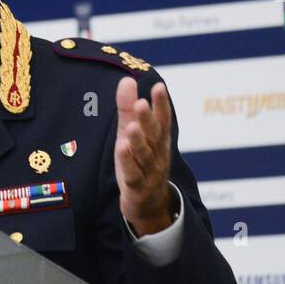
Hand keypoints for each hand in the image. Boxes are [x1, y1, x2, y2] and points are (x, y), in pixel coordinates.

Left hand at [114, 76, 174, 236]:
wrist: (148, 204)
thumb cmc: (139, 163)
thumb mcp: (131, 134)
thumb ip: (127, 109)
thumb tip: (127, 79)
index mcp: (159, 140)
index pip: (162, 119)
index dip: (161, 104)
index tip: (158, 87)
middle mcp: (158, 154)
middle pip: (154, 135)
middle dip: (149, 119)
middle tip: (141, 103)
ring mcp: (150, 172)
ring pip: (145, 155)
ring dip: (138, 141)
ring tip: (131, 126)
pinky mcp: (138, 187)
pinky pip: (133, 174)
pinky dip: (128, 162)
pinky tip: (121, 148)